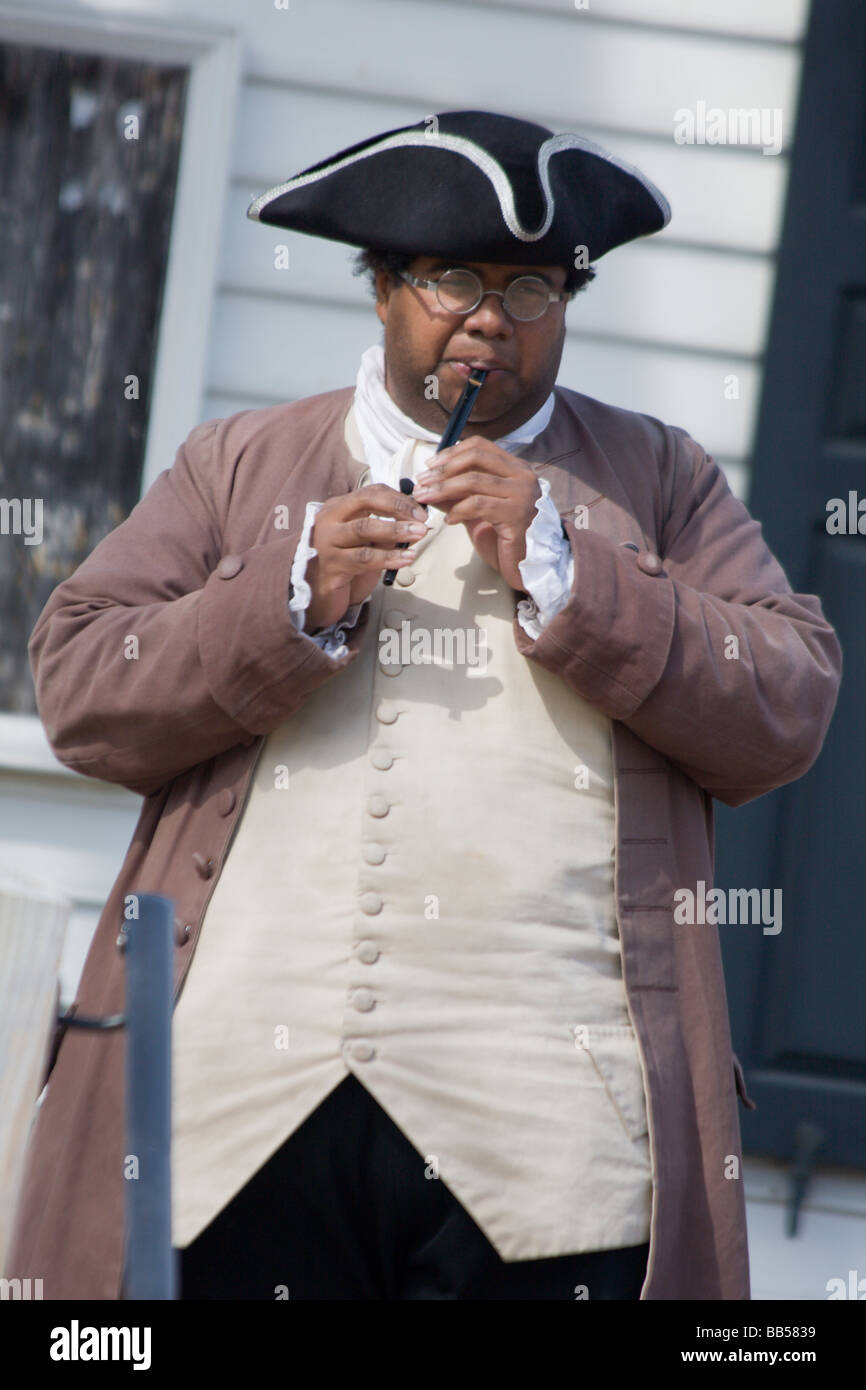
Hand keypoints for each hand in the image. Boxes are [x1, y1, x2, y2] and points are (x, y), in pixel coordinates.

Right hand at [303, 484, 428, 631]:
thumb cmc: (346, 564)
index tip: (420, 510)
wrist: (318, 594)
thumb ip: (386, 530)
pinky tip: (406, 558)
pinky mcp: (332, 566)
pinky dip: (389, 558)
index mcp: (338, 509)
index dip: (398, 499)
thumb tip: (416, 521)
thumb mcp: (366, 542)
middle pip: (365, 502)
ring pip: (364, 529)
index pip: (370, 493)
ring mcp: (327, 543)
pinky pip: (364, 559)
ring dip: (395, 531)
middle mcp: (329, 521)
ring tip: (419, 534)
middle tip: (421, 519)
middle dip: (397, 508)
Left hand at [413, 437, 540, 589]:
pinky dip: (457, 510)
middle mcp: (523, 476)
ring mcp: (522, 495)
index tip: (430, 465)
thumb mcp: (476, 509)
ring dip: (443, 488)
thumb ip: (456, 494)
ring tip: (426, 498)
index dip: (451, 453)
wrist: (525, 565)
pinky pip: (478, 505)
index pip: (480, 446)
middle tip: (422, 481)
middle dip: (443, 469)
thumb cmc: (501, 536)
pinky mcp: (516, 516)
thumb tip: (427, 483)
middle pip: (476, 458)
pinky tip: (449, 520)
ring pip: (474, 480)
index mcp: (516, 468)